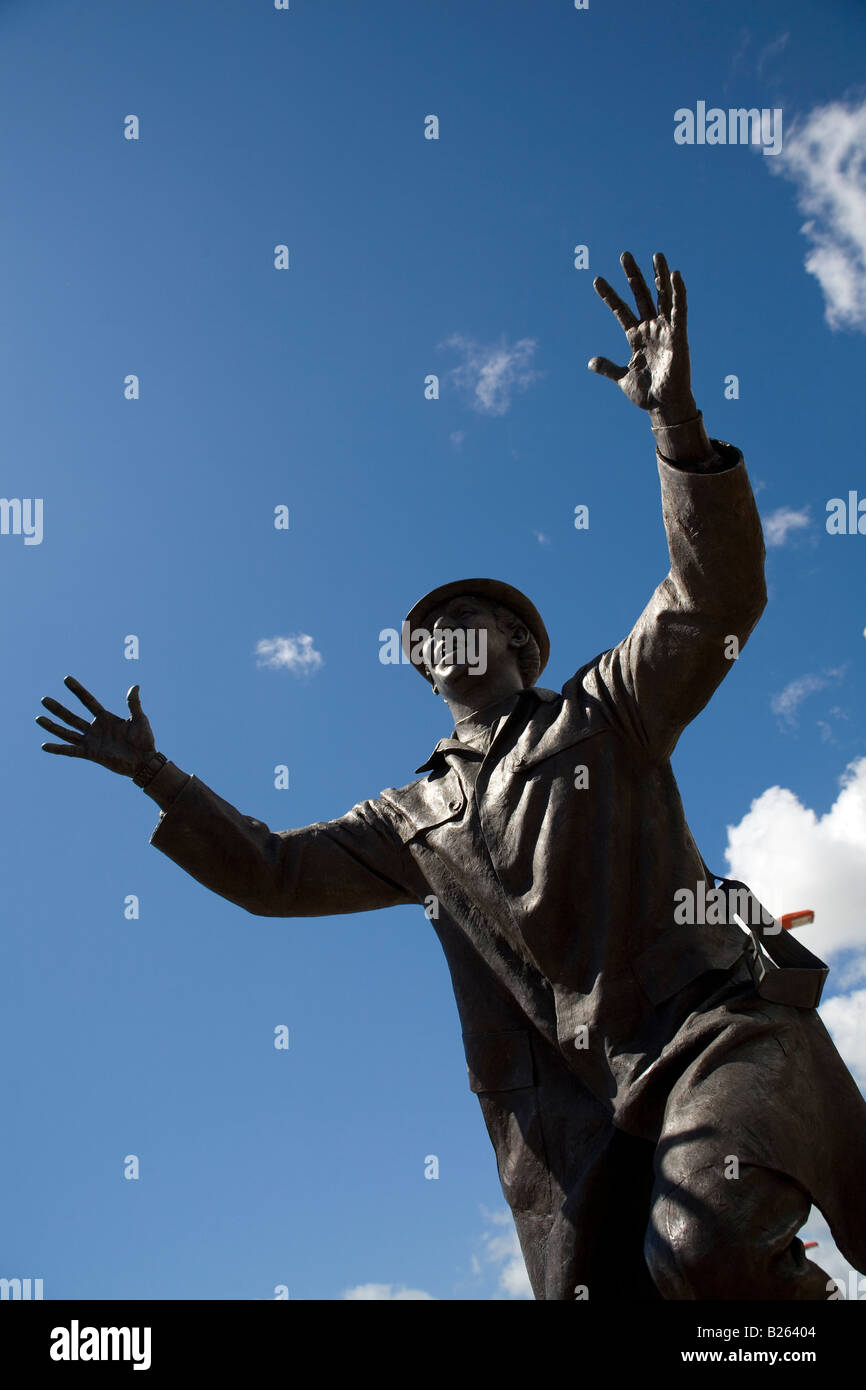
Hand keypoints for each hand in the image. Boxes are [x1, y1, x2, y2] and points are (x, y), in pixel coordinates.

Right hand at [37, 677, 155, 776]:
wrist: (145, 761)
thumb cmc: (144, 740)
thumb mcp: (139, 719)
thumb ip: (133, 703)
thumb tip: (135, 686)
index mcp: (105, 718)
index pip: (88, 701)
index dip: (78, 690)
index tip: (67, 679)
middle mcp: (95, 729)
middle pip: (72, 716)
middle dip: (58, 708)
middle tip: (44, 699)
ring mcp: (91, 741)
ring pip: (67, 732)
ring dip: (52, 726)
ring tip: (38, 718)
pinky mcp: (90, 754)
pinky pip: (71, 751)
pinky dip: (57, 749)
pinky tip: (44, 745)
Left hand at [588, 251, 695, 423]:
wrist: (663, 407)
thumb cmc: (647, 394)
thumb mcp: (622, 378)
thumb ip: (607, 368)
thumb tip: (590, 362)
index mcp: (636, 337)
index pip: (621, 311)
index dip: (609, 296)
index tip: (596, 280)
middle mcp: (651, 329)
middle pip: (641, 296)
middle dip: (633, 276)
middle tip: (624, 255)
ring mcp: (665, 330)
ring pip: (662, 297)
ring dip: (659, 276)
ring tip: (656, 255)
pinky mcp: (679, 336)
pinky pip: (679, 310)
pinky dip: (678, 293)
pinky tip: (675, 275)